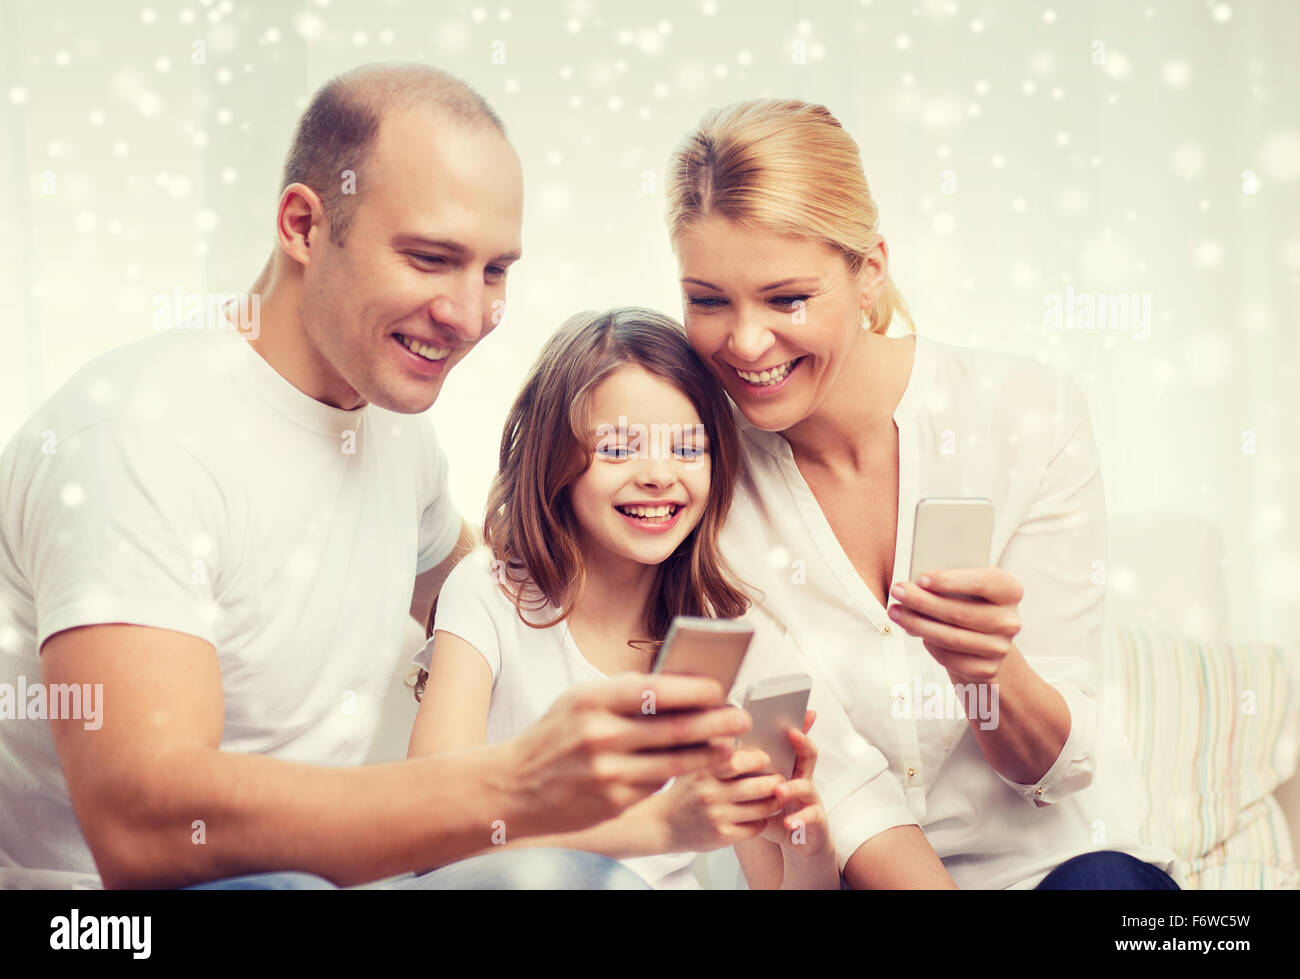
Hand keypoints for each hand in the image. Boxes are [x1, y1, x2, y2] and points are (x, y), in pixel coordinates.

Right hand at [503, 674, 749, 836]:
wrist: (512, 787)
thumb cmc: (554, 736)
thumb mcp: (580, 701)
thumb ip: (625, 692)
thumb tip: (681, 682)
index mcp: (592, 701)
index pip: (657, 690)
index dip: (696, 690)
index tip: (719, 688)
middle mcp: (601, 736)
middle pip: (676, 728)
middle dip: (717, 722)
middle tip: (740, 717)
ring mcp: (608, 773)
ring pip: (676, 763)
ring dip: (710, 753)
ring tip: (729, 745)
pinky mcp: (614, 802)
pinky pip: (658, 785)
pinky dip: (678, 773)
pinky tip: (693, 765)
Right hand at [660, 745, 787, 852]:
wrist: (664, 824)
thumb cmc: (686, 790)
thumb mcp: (694, 765)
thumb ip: (715, 747)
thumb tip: (737, 719)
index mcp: (704, 770)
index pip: (739, 761)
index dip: (759, 759)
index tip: (765, 758)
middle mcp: (709, 792)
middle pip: (759, 786)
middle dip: (776, 782)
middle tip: (780, 779)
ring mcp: (716, 816)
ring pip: (762, 808)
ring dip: (775, 802)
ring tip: (776, 796)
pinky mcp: (722, 836)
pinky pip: (756, 827)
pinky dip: (763, 820)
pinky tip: (759, 814)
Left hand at [758, 711, 831, 858]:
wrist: (796, 841)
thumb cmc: (774, 810)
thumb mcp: (759, 789)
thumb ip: (748, 771)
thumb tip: (721, 748)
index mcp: (789, 767)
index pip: (793, 740)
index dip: (795, 724)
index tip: (792, 709)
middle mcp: (803, 778)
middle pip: (808, 754)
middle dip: (802, 742)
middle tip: (792, 733)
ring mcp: (811, 798)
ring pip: (807, 786)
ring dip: (793, 786)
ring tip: (779, 789)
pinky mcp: (816, 820)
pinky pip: (811, 817)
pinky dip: (799, 819)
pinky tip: (788, 822)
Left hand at [886, 566, 1023, 684]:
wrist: (982, 637)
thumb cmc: (968, 601)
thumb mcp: (964, 583)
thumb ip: (948, 579)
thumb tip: (915, 585)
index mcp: (1009, 590)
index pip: (983, 582)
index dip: (950, 580)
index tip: (921, 578)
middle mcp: (1009, 620)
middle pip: (960, 612)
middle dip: (923, 602)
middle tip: (898, 592)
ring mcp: (1001, 647)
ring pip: (951, 637)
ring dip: (917, 624)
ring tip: (896, 612)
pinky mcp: (988, 669)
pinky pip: (950, 658)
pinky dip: (930, 645)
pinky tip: (916, 632)